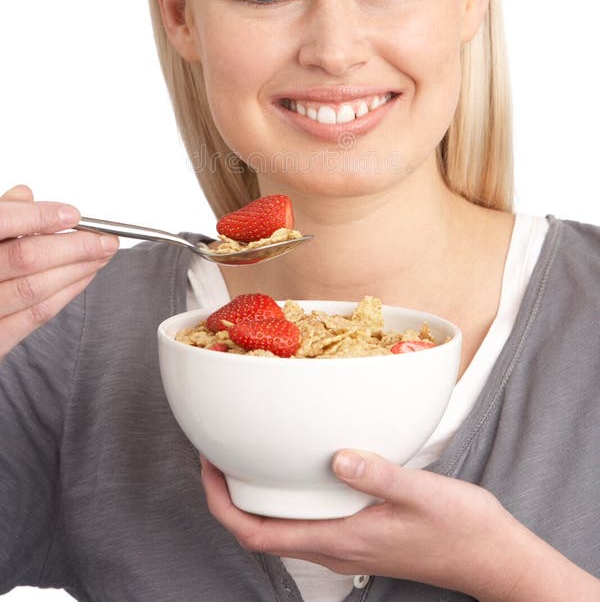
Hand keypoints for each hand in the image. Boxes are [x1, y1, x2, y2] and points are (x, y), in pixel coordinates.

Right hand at [0, 184, 118, 357]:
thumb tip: (25, 195)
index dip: (39, 217)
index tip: (72, 213)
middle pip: (25, 258)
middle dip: (74, 246)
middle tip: (105, 237)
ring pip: (35, 290)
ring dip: (78, 269)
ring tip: (102, 254)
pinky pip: (34, 317)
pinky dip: (65, 294)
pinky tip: (83, 277)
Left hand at [200, 449, 517, 599]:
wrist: (492, 558)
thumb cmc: (462, 530)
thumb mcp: (422, 495)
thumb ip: (379, 475)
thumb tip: (337, 457)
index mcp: (340, 540)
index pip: (258, 535)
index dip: (223, 503)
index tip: (208, 465)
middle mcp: (335, 548)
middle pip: (261, 531)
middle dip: (230, 495)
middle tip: (218, 451)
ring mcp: (347, 545)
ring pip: (282, 526)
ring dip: (256, 494)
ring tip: (249, 453)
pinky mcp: (360, 535)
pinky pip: (307, 518)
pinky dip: (288, 494)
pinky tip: (299, 464)